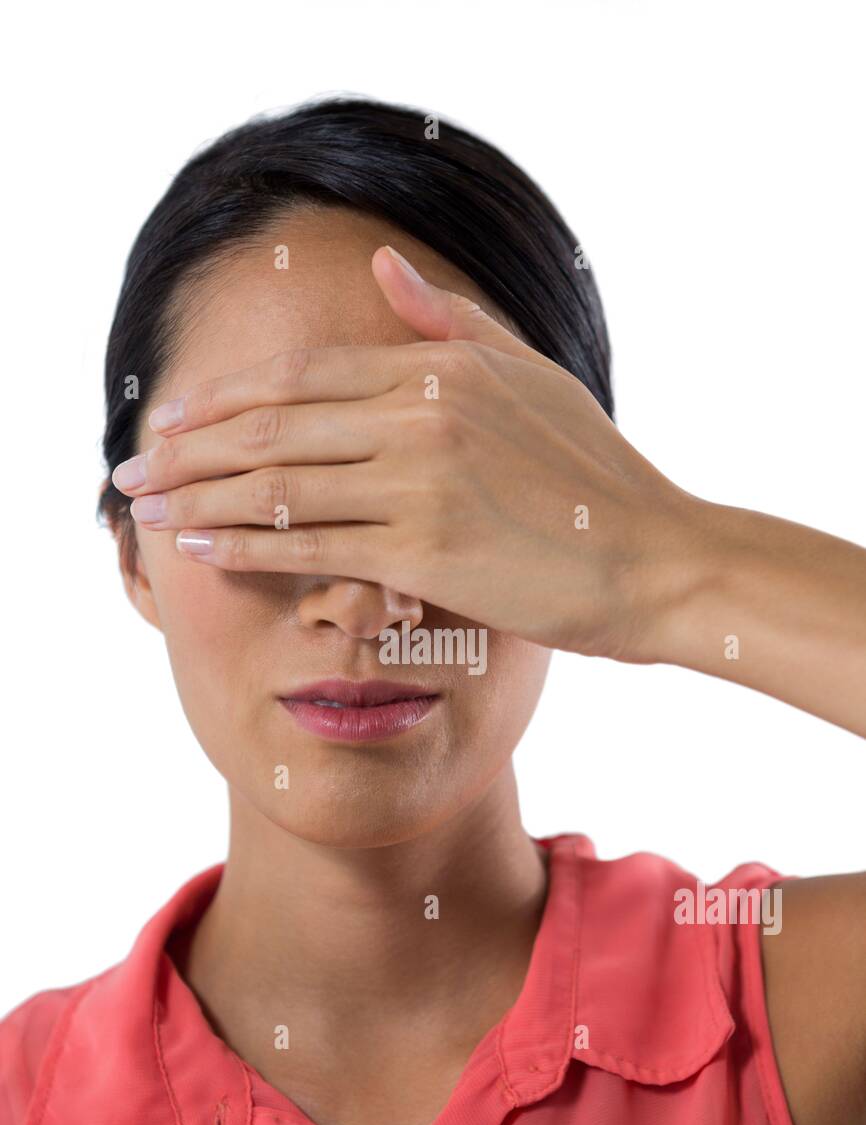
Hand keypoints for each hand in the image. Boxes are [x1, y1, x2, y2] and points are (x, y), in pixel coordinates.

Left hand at [113, 245, 702, 659]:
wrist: (657, 557)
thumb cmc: (597, 474)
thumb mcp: (531, 373)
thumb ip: (450, 322)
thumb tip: (382, 266)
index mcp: (441, 367)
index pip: (306, 376)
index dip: (228, 400)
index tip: (175, 421)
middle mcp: (421, 414)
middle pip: (275, 426)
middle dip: (190, 450)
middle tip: (132, 471)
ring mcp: (420, 483)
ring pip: (281, 485)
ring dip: (200, 498)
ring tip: (146, 512)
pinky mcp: (424, 552)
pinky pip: (313, 546)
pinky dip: (248, 545)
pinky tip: (202, 548)